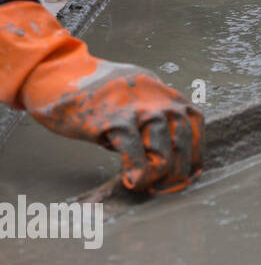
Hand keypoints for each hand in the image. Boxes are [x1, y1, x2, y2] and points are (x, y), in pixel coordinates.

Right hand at [0, 0, 202, 193]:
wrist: (61, 76)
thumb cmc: (101, 93)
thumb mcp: (140, 96)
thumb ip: (156, 118)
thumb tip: (167, 155)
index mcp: (168, 95)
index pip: (196, 127)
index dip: (196, 154)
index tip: (191, 173)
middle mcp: (160, 101)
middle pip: (184, 144)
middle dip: (178, 171)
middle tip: (166, 187)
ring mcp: (139, 111)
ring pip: (164, 153)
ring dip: (158, 176)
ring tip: (148, 185)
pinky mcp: (115, 121)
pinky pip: (135, 154)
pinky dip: (138, 172)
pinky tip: (133, 181)